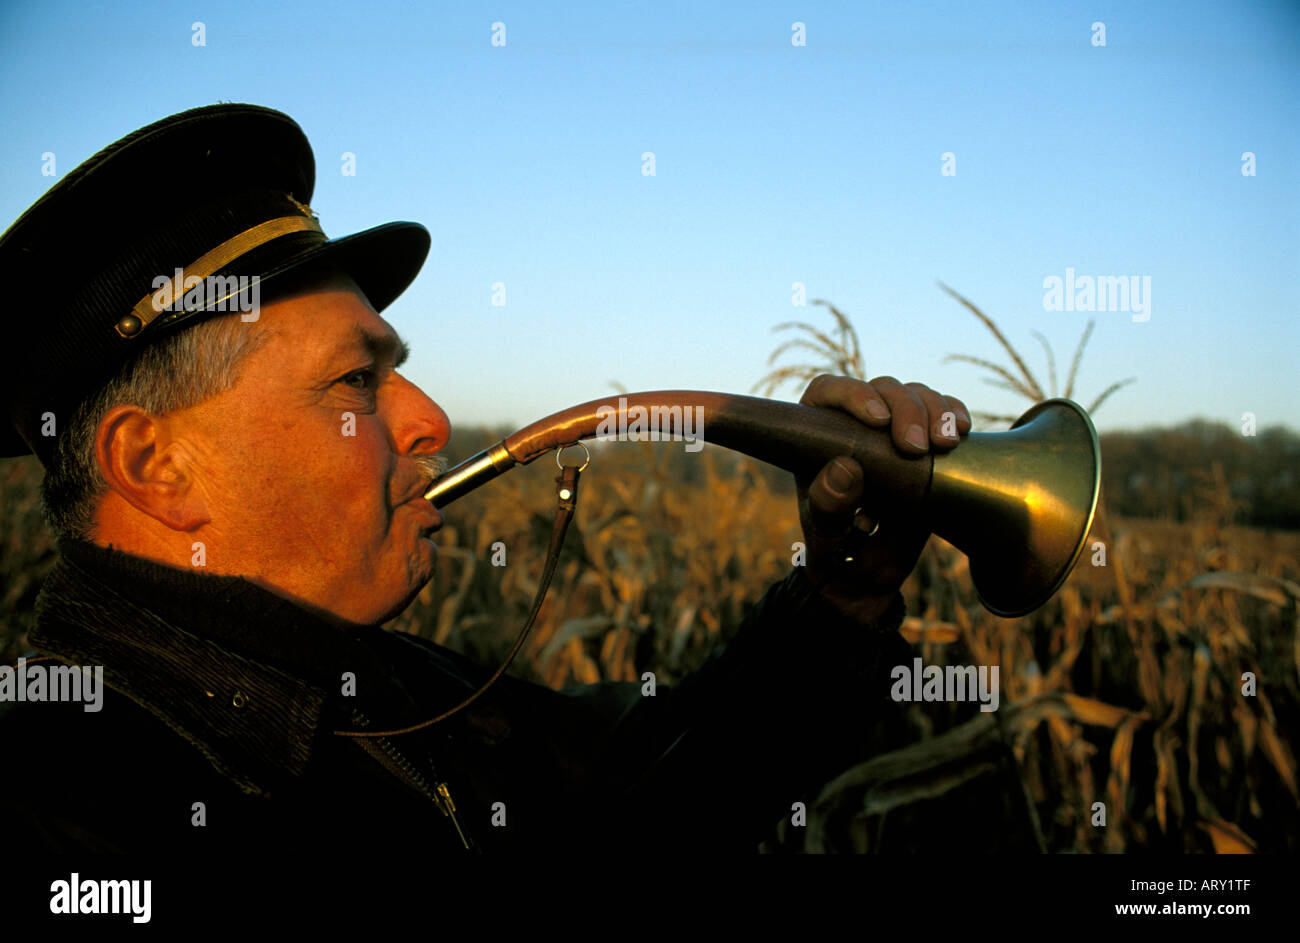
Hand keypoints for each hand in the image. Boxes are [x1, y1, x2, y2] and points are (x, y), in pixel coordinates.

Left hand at [796, 375, 970, 624]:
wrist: (867, 573)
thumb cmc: (836, 552)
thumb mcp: (828, 538)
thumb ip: (828, 507)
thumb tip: (844, 468)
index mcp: (819, 438)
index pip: (829, 392)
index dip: (853, 394)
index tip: (878, 419)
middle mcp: (855, 426)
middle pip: (881, 390)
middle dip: (905, 409)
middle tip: (916, 448)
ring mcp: (892, 431)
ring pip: (914, 395)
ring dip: (935, 411)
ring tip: (945, 446)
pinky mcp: (924, 442)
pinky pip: (942, 410)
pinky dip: (953, 414)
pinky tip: (962, 432)